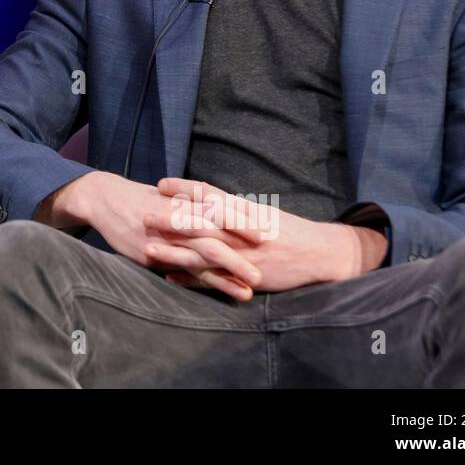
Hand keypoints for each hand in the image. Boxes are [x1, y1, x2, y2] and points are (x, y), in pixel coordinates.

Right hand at [46, 171, 262, 300]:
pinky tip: (228, 292)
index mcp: (189, 201)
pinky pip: (189, 270)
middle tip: (274, 255)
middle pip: (221, 229)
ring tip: (256, 283)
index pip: (224, 208)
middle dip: (247, 243)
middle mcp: (182, 217)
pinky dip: (211, 281)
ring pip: (208, 252)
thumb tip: (223, 213)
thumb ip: (195, 206)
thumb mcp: (172, 197)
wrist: (108, 200)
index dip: (247, 218)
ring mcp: (171, 237)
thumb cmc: (144, 199)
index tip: (273, 226)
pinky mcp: (159, 254)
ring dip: (234, 267)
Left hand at [153, 178, 386, 293]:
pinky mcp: (245, 277)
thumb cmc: (291, 230)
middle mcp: (241, 232)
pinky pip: (213, 280)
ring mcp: (242, 256)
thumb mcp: (263, 213)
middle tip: (143, 214)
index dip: (184, 189)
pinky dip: (191, 279)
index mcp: (245, 211)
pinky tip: (169, 278)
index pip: (209, 195)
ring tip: (148, 249)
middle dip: (169, 219)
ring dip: (174, 251)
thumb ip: (235, 209)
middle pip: (199, 223)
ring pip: (201, 252)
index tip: (160, 184)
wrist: (321, 254)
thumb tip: (207, 202)